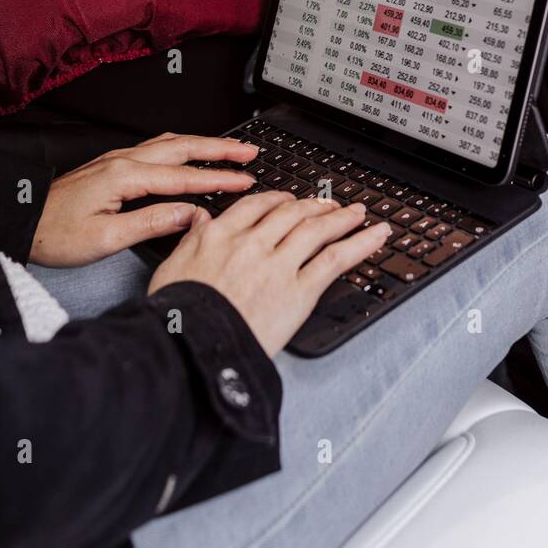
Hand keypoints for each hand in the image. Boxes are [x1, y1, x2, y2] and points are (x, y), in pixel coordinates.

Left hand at [29, 132, 260, 266]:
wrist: (19, 221)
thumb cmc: (54, 234)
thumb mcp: (105, 239)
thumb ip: (151, 224)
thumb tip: (190, 214)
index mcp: (125, 176)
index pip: (184, 177)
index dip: (219, 179)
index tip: (246, 180)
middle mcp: (123, 161)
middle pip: (183, 147)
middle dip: (220, 149)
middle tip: (250, 151)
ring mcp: (116, 160)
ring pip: (170, 143)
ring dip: (202, 144)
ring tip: (229, 149)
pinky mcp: (111, 166)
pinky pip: (156, 148)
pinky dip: (182, 147)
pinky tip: (188, 152)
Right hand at [147, 190, 393, 357]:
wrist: (194, 347)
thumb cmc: (179, 316)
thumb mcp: (172, 267)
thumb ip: (191, 238)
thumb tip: (198, 218)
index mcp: (220, 236)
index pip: (255, 206)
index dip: (277, 200)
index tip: (287, 200)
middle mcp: (253, 243)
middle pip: (291, 213)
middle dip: (313, 206)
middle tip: (329, 204)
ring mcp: (279, 265)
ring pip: (316, 229)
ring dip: (341, 217)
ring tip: (358, 212)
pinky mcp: (299, 290)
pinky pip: (335, 259)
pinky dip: (360, 243)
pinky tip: (376, 235)